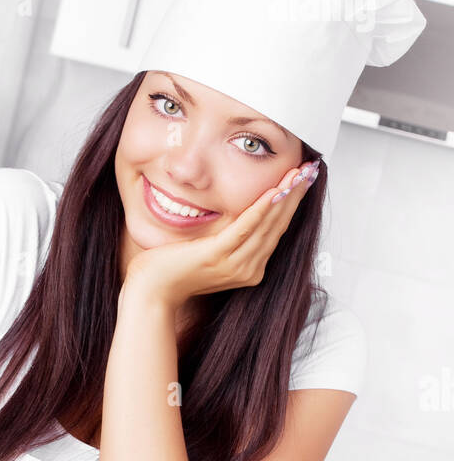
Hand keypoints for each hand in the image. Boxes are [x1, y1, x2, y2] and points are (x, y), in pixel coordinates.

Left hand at [123, 159, 319, 308]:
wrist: (152, 291)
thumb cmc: (174, 269)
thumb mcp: (210, 250)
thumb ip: (230, 237)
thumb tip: (242, 214)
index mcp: (249, 268)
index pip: (277, 230)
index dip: (292, 203)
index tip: (303, 179)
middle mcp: (248, 269)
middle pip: (279, 225)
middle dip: (295, 195)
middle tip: (309, 169)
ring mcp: (234, 265)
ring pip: (268, 225)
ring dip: (285, 196)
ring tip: (298, 173)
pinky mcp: (218, 256)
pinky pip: (245, 227)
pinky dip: (261, 208)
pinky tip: (274, 190)